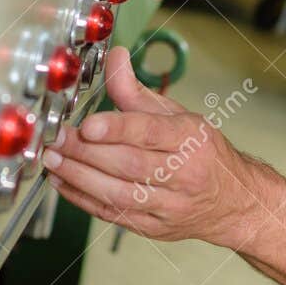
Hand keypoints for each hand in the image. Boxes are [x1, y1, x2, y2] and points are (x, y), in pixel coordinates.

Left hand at [41, 46, 265, 249]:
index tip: (88, 124)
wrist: (232, 201)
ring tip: (52, 160)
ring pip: (119, 193)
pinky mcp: (154, 227)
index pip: (150, 133)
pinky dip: (83, 199)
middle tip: (57, 139)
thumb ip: (136, 91)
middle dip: (86, 152)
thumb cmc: (201, 153)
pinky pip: (114, 214)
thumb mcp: (177, 115)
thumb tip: (114, 57)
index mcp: (190, 140)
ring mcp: (169, 205)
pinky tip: (62, 182)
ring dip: (80, 177)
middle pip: (129, 164)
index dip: (117, 129)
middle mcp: (183, 174)